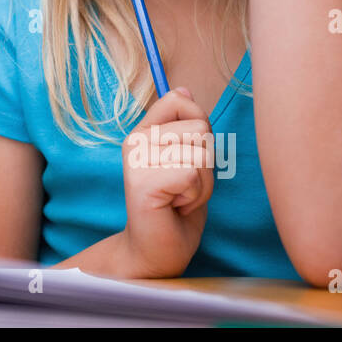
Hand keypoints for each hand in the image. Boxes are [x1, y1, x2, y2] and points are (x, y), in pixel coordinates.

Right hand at [120, 87, 214, 277]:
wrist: (155, 253)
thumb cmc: (174, 209)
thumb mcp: (187, 160)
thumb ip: (185, 128)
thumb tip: (183, 88)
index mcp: (143, 131)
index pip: (180, 100)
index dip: (199, 128)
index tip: (186, 158)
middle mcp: (135, 140)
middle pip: (199, 127)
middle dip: (206, 163)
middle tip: (184, 187)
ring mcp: (136, 160)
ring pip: (199, 152)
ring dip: (202, 183)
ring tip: (180, 198)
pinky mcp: (143, 182)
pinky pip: (192, 174)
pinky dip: (195, 196)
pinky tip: (176, 207)